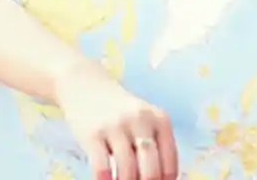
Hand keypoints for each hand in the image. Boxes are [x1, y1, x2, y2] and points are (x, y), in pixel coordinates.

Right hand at [54, 63, 177, 179]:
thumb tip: (162, 179)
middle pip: (151, 168)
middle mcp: (141, 121)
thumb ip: (155, 145)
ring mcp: (116, 126)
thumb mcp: (145, 120)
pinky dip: (105, 179)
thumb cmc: (120, 111)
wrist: (86, 85)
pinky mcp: (93, 133)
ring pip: (128, 169)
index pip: (170, 161)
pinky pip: (102, 165)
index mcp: (160, 120)